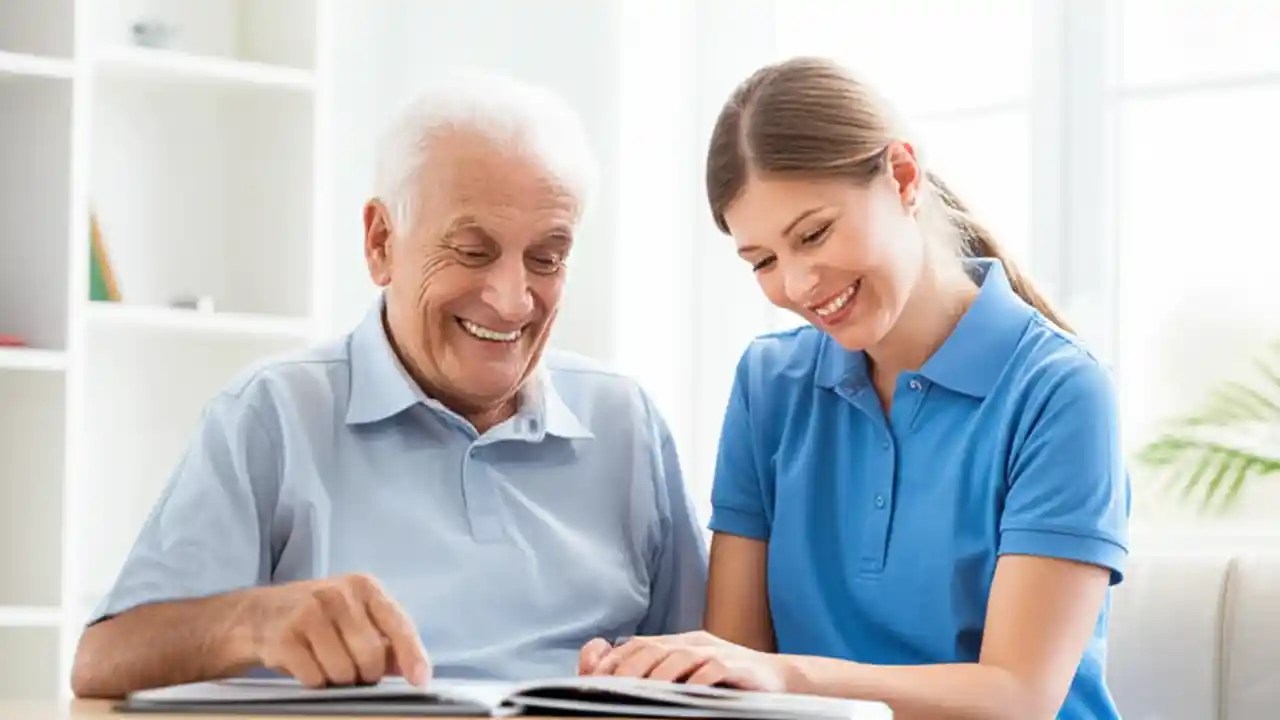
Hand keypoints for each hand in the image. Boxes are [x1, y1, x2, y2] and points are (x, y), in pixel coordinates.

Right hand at [245, 573, 429, 688]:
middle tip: (355, 674)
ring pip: (343, 671)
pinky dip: (314, 682)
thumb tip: (415, 670)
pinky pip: (314, 678)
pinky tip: (305, 666)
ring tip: (326, 665)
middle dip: (367, 674)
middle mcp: (337, 594)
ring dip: (338, 681)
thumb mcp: (353, 617)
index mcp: (363, 587)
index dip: (412, 654)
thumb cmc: (316, 618)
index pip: (397, 623)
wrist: (255, 614)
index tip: (420, 679)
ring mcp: (308, 613)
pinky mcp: (283, 637)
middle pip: (371, 655)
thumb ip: (386, 641)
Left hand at [577, 631, 787, 692]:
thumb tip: (619, 676)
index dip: (614, 660)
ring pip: (679, 657)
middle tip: (611, 690)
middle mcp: (695, 643)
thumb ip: (660, 671)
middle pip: (653, 648)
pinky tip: (685, 692)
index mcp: (680, 643)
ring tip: (642, 694)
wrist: (780, 679)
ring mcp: (717, 653)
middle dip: (627, 668)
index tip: (595, 679)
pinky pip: (714, 669)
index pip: (638, 644)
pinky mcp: (738, 667)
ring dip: (657, 676)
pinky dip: (697, 680)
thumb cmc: (730, 681)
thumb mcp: (691, 674)